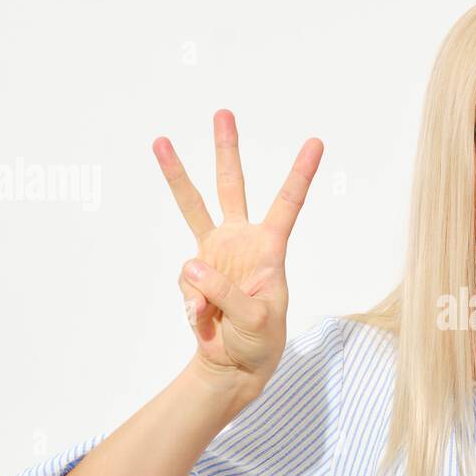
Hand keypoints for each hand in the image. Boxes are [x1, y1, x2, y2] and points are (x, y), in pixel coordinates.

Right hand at [153, 109, 323, 394]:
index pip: (288, 203)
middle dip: (227, 149)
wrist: (234, 363)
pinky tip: (206, 320)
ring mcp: (214, 253)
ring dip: (176, 174)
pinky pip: (185, 280)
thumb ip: (225, 292)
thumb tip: (192, 265)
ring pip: (192, 206)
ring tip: (159, 141)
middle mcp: (241, 242)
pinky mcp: (193, 273)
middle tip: (223, 112)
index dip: (300, 173)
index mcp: (270, 248)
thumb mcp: (255, 321)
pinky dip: (192, 304)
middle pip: (232, 186)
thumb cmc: (259, 341)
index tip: (316, 142)